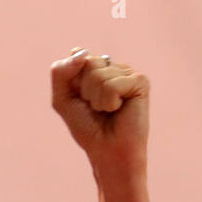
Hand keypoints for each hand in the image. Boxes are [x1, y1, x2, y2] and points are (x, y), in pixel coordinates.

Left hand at [51, 47, 148, 174]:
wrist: (107, 150)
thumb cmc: (87, 127)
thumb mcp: (62, 99)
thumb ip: (60, 72)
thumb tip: (80, 52)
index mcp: (97, 69)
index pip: (76, 57)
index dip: (73, 84)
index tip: (81, 100)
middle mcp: (113, 67)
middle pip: (87, 63)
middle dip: (84, 90)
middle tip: (96, 107)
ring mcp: (128, 73)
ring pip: (98, 75)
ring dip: (96, 99)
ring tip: (107, 110)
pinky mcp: (140, 81)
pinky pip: (112, 85)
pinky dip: (108, 102)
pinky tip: (118, 109)